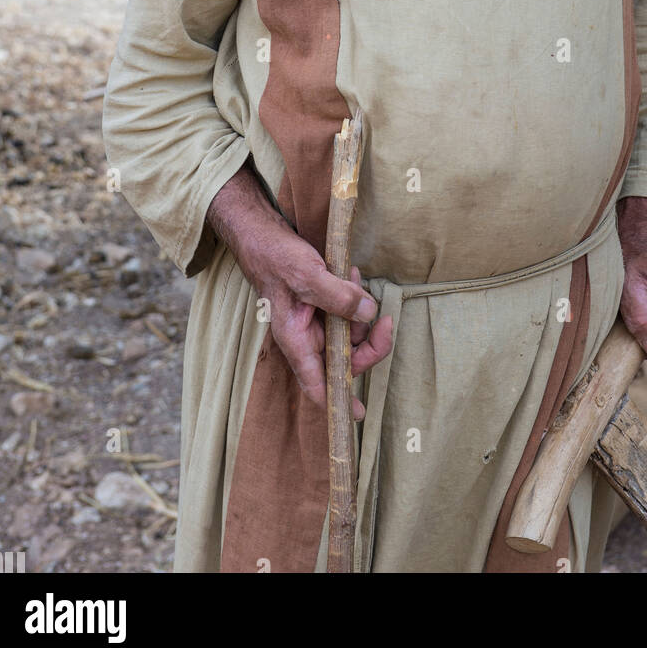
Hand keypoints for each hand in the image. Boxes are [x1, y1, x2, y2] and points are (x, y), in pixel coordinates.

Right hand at [206, 162, 392, 418]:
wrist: (261, 234)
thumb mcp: (307, 275)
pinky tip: (349, 273)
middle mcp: (305, 336)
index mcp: (295, 339)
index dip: (338, 400)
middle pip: (343, 358)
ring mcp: (313, 321)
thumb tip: (367, 314)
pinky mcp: (320, 305)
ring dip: (360, 310)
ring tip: (353, 278)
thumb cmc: (275, 257)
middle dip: (367, 342)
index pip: (316, 383)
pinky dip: (353, 296)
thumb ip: (338, 296)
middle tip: (384, 321)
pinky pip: (345, 310)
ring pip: (348, 333)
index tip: (358, 413)